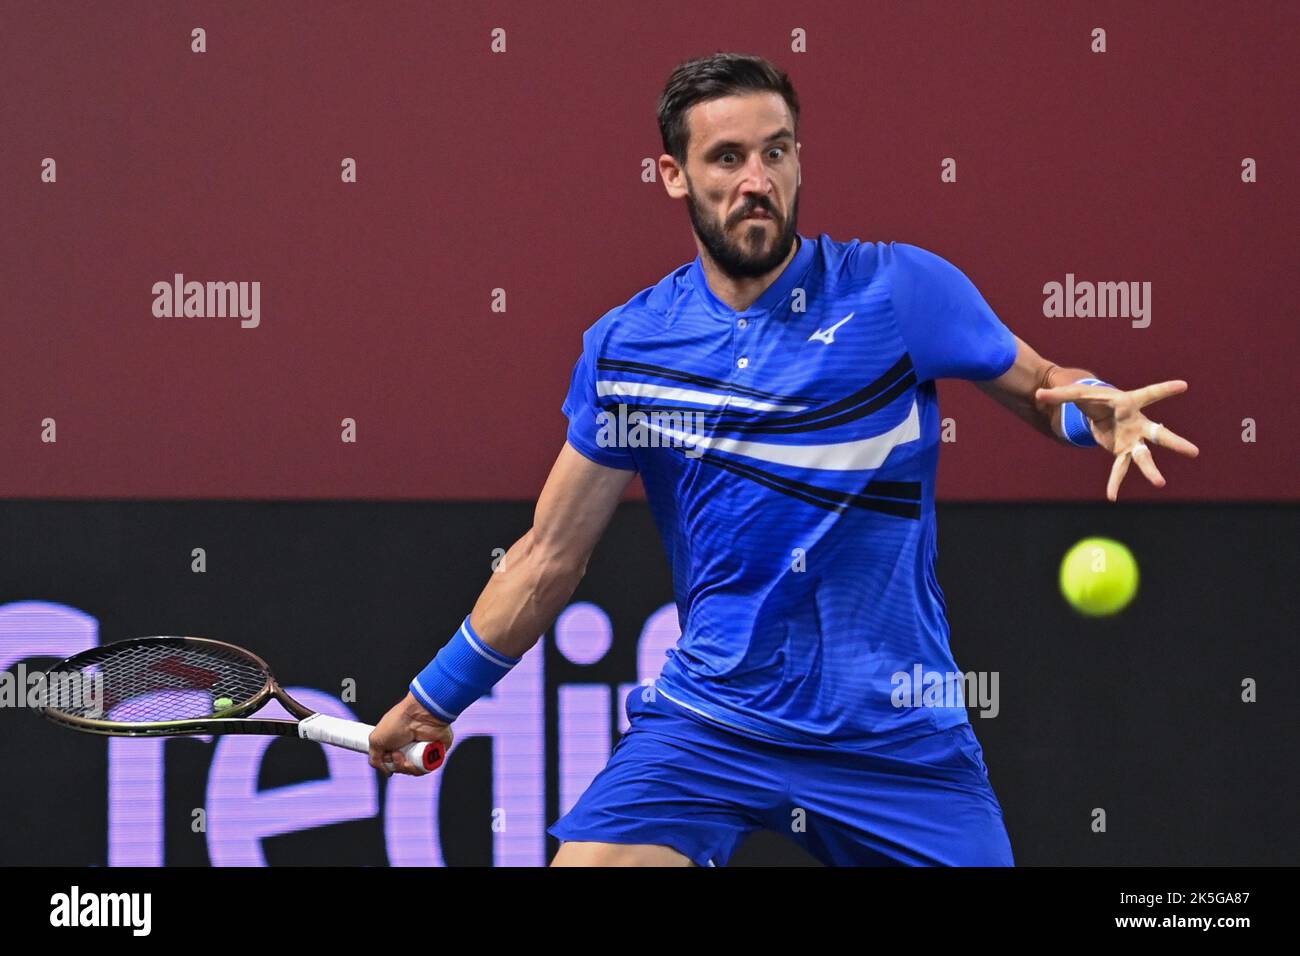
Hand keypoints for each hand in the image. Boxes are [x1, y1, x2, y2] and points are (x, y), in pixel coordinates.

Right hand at [368, 691, 453, 776]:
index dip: (389, 764)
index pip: (394, 763)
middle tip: (396, 754)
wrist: (418, 713)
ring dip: (406, 768)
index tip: (387, 757)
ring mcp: (425, 750)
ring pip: (415, 770)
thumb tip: (387, 772)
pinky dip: (419, 768)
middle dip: (398, 766)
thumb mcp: (376, 740)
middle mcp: (412, 747)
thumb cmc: (397, 722)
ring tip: (403, 755)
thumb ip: (375, 758)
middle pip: (404, 769)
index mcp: (399, 743)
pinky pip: (428, 768)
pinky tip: (414, 760)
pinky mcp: (437, 752)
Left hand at [1034, 379, 1199, 501]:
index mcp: (1129, 402)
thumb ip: (1058, 395)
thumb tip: (1036, 396)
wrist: (1097, 412)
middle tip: (1193, 452)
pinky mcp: (1121, 451)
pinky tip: (1111, 497)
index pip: (1150, 394)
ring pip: (1144, 456)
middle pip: (1158, 434)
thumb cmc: (1093, 399)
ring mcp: (1133, 439)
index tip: (1183, 385)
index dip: (1165, 389)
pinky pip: (1120, 468)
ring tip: (1160, 483)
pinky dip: (1114, 482)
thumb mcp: (1076, 395)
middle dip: (1174, 443)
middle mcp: (1138, 423)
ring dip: (1150, 470)